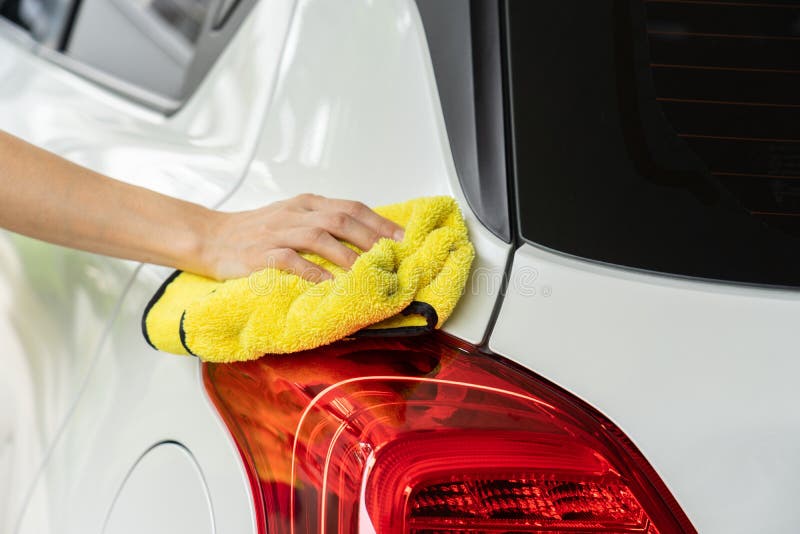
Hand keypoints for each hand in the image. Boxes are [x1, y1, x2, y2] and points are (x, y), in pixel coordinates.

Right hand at [200, 194, 403, 281]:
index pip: (350, 207)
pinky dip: (311, 271)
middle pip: (340, 219)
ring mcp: (276, 233)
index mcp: (306, 204)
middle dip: (371, 237)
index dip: (379, 222)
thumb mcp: (293, 217)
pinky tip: (328, 283)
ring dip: (347, 255)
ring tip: (368, 271)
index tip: (402, 238)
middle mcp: (295, 214)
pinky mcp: (259, 254)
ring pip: (319, 237)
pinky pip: (289, 260)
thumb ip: (324, 223)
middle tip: (392, 256)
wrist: (211, 237)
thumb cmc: (256, 231)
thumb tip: (366, 239)